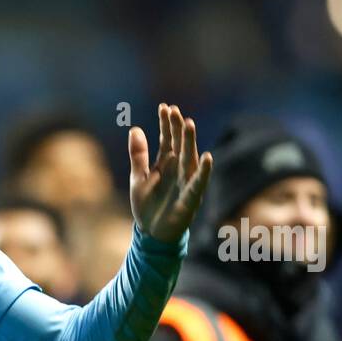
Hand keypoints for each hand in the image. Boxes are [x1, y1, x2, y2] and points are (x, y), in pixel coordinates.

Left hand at [128, 103, 212, 243]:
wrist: (151, 234)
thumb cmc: (147, 205)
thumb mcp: (137, 178)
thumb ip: (138, 155)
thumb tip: (135, 128)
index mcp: (166, 165)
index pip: (168, 139)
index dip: (166, 124)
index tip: (164, 106)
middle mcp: (178, 171)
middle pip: (179, 145)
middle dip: (177, 128)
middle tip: (174, 110)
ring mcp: (185, 184)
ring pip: (189, 159)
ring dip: (190, 142)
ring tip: (189, 123)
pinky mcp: (190, 200)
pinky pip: (198, 184)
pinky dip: (203, 171)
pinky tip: (207, 157)